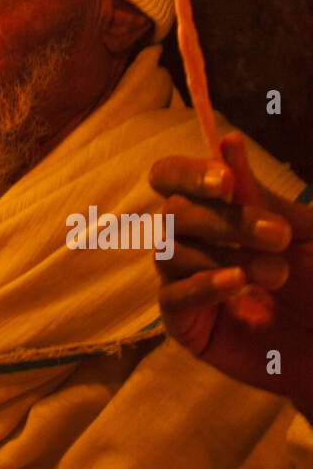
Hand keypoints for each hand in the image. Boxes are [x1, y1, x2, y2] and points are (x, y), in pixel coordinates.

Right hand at [151, 132, 312, 415]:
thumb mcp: (303, 233)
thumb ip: (260, 195)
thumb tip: (225, 141)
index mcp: (217, 211)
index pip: (172, 178)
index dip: (188, 174)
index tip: (226, 183)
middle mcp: (195, 243)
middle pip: (174, 213)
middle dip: (225, 221)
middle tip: (277, 237)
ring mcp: (187, 284)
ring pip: (169, 251)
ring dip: (222, 255)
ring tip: (277, 275)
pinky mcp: (186, 327)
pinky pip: (171, 298)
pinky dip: (200, 286)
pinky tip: (235, 284)